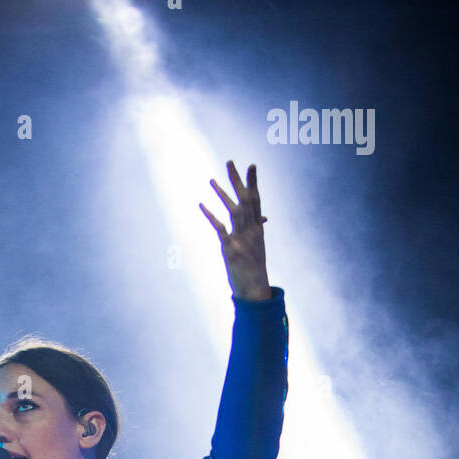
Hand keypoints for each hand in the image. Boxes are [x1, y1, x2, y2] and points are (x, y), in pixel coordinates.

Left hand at [199, 161, 270, 300]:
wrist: (255, 292)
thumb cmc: (255, 271)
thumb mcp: (258, 248)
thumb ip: (256, 230)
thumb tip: (263, 218)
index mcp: (258, 230)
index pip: (257, 200)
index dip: (253, 182)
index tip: (250, 165)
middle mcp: (252, 231)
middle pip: (246, 199)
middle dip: (237, 180)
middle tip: (230, 162)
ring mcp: (242, 239)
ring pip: (233, 210)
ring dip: (222, 194)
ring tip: (211, 179)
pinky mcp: (231, 249)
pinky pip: (219, 228)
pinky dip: (210, 215)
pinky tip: (201, 204)